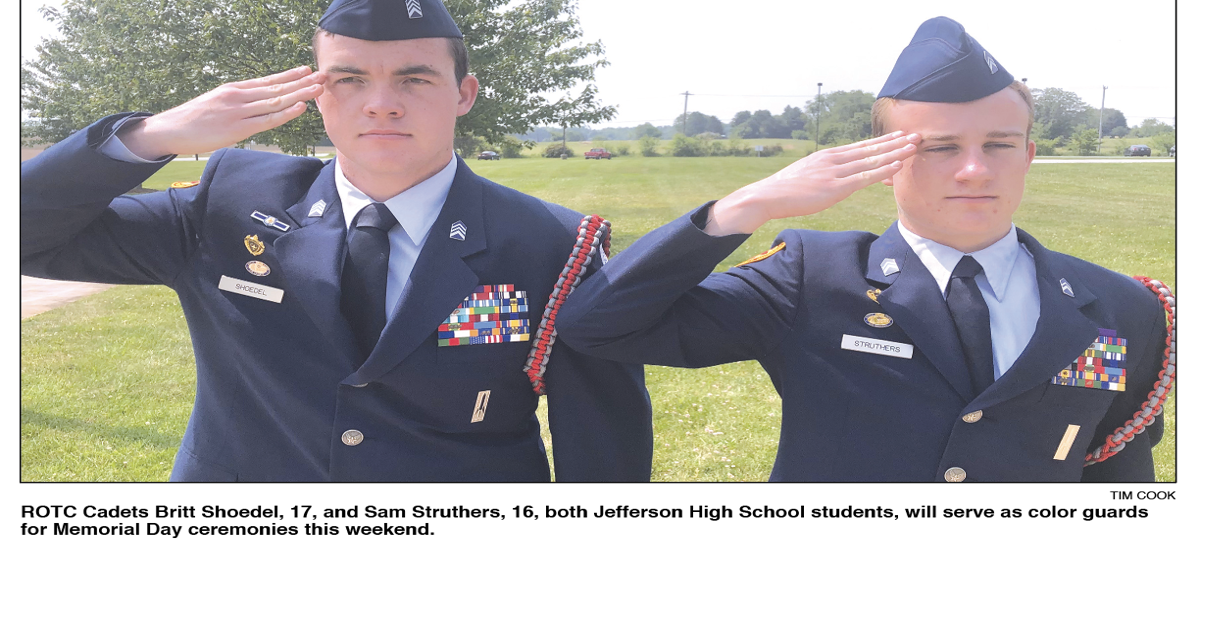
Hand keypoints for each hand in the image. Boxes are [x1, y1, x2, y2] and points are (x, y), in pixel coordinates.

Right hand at [117, 66, 326, 157]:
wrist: (170, 130)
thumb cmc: (193, 120)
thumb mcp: (217, 104)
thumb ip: (238, 104)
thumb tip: (255, 105)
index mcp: (235, 90)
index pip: (268, 81)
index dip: (289, 76)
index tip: (307, 70)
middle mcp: (239, 96)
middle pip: (276, 88)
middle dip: (302, 82)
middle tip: (323, 76)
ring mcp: (238, 111)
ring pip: (276, 101)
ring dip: (300, 94)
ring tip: (319, 88)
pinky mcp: (237, 128)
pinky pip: (266, 120)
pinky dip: (285, 113)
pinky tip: (300, 107)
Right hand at [705, 131, 921, 235]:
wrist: (767, 195)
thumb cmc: (783, 190)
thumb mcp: (804, 176)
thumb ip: (821, 174)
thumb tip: (828, 179)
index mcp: (827, 156)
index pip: (860, 146)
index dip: (881, 141)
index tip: (898, 135)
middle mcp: (834, 159)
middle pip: (870, 148)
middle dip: (895, 142)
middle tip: (916, 135)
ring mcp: (835, 172)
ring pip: (872, 159)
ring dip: (895, 152)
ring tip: (914, 146)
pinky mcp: (835, 187)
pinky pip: (865, 176)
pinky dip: (883, 169)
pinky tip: (898, 165)